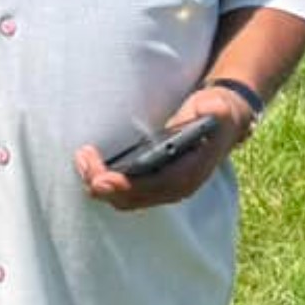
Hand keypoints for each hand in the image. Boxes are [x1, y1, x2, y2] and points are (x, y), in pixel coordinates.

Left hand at [73, 85, 256, 211]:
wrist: (222, 123)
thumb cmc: (216, 112)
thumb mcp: (218, 105)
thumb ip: (216, 108)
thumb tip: (212, 108)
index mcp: (191, 172)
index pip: (155, 187)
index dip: (127, 186)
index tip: (101, 180)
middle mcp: (176, 187)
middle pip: (133, 197)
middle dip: (104, 184)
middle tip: (83, 159)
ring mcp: (163, 189)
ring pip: (125, 199)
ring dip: (100, 183)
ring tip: (82, 158)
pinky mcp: (153, 185)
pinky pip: (125, 193)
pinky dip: (105, 183)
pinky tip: (89, 164)